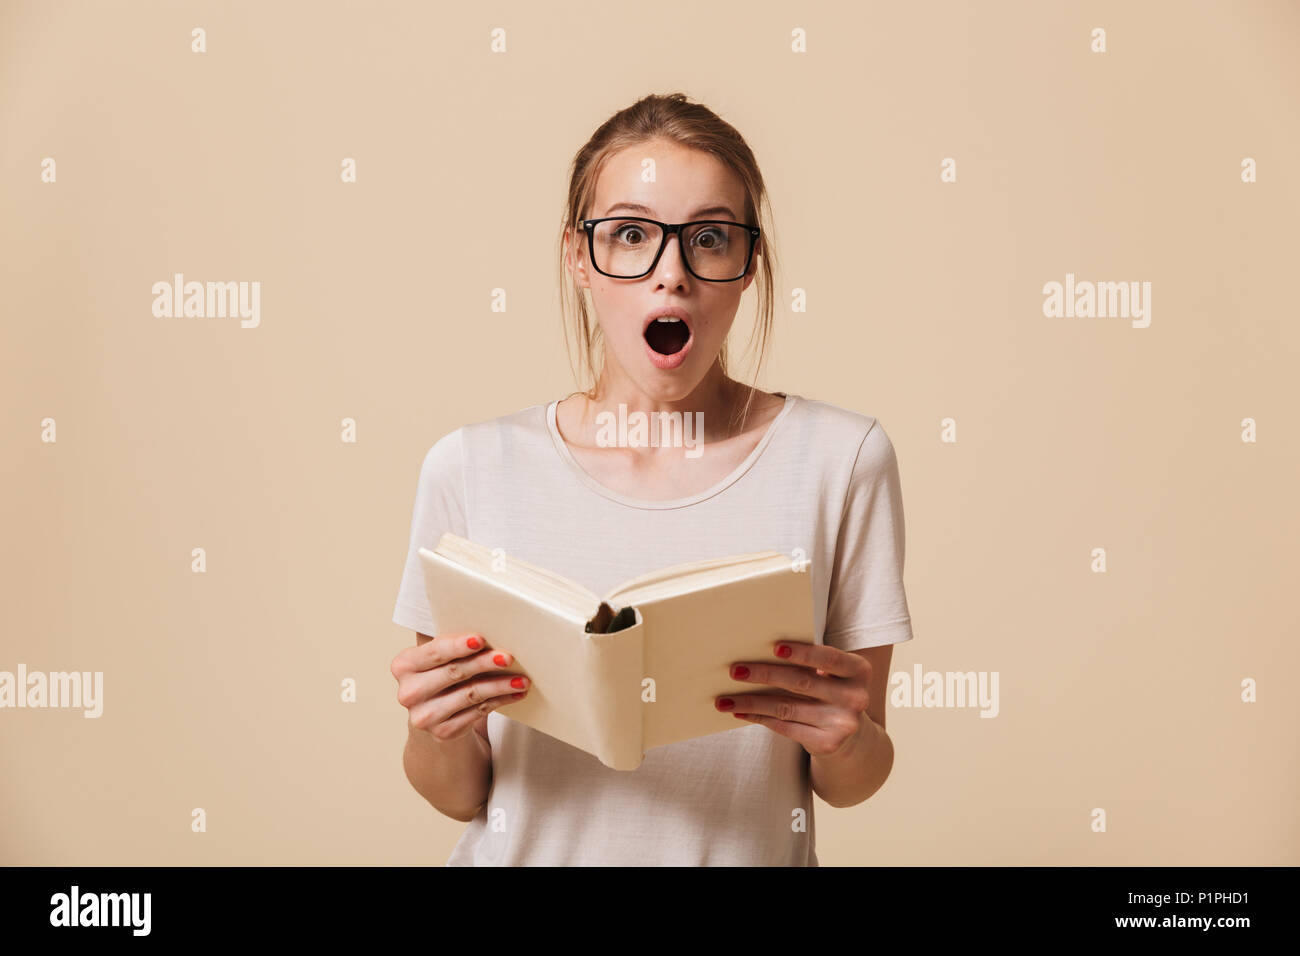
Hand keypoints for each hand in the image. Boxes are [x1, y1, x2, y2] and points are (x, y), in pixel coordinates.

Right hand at [391, 631, 528, 741]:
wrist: (433, 716)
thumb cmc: (440, 676)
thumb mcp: (437, 657)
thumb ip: (450, 643)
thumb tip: (487, 624)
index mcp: (403, 665)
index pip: (434, 652)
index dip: (458, 646)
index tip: (480, 639)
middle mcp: (409, 692)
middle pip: (454, 673)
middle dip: (485, 663)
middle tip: (508, 657)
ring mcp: (425, 716)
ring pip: (470, 695)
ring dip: (500, 685)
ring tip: (521, 679)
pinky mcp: (443, 732)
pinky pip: (478, 712)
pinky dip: (500, 700)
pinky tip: (515, 693)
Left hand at [716, 641, 871, 757]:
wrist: (851, 736)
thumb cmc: (831, 692)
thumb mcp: (832, 674)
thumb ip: (811, 663)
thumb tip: (759, 651)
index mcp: (859, 671)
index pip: (828, 658)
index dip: (802, 653)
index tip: (775, 647)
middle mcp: (855, 697)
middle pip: (801, 682)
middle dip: (764, 675)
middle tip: (735, 670)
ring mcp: (843, 723)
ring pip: (787, 707)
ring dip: (751, 701)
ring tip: (724, 699)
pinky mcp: (827, 743)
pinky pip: (785, 727)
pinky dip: (759, 718)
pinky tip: (740, 711)